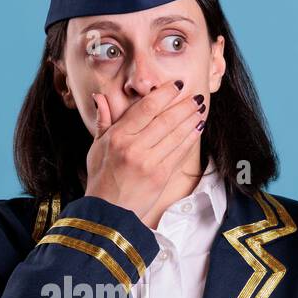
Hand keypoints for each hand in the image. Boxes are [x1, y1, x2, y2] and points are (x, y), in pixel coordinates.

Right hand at [84, 81, 206, 224]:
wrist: (107, 212)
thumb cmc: (101, 178)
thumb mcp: (96, 148)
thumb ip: (103, 122)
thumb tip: (101, 97)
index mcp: (117, 137)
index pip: (146, 108)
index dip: (164, 93)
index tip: (176, 85)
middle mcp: (134, 147)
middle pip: (165, 119)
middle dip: (184, 105)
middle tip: (196, 95)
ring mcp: (149, 162)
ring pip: (176, 134)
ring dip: (192, 118)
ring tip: (201, 107)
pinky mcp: (161, 176)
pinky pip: (180, 151)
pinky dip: (190, 137)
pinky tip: (198, 127)